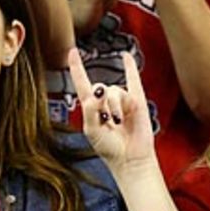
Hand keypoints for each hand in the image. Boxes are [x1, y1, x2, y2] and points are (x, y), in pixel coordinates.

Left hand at [67, 47, 153, 174]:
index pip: (82, 83)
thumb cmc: (109, 149)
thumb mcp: (92, 130)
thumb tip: (99, 91)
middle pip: (100, 86)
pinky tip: (126, 56)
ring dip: (116, 105)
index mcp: (92, 107)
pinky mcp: (137, 101)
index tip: (72, 52)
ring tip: (120, 121)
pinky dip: (130, 67)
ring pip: (115, 90)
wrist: (129, 159)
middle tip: (109, 120)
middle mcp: (105, 101)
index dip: (77, 67)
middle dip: (103, 101)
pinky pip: (133, 80)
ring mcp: (122, 100)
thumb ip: (90, 109)